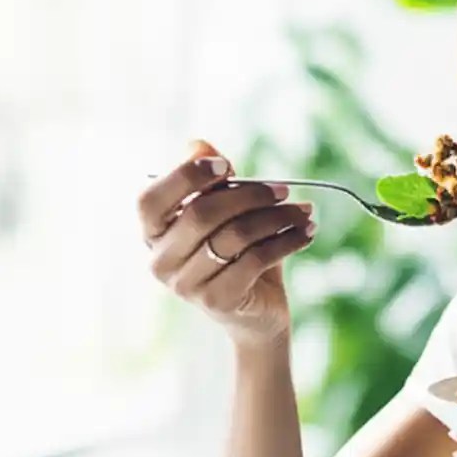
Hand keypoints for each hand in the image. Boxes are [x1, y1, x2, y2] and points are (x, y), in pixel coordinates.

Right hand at [138, 139, 316, 346]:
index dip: (185, 176)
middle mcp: (160, 261)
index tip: (227, 165)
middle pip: (202, 213)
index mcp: (153, 232)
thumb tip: (198, 144)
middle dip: (249, 195)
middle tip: (284, 189)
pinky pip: (255, 260)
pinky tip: (306, 232)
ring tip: (303, 211)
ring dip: (276, 217)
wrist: (256, 311)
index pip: (151, 200)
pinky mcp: (217, 301)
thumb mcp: (226, 211)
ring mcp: (186, 285)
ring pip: (234, 236)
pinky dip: (286, 241)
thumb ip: (212, 179)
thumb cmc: (237, 251)